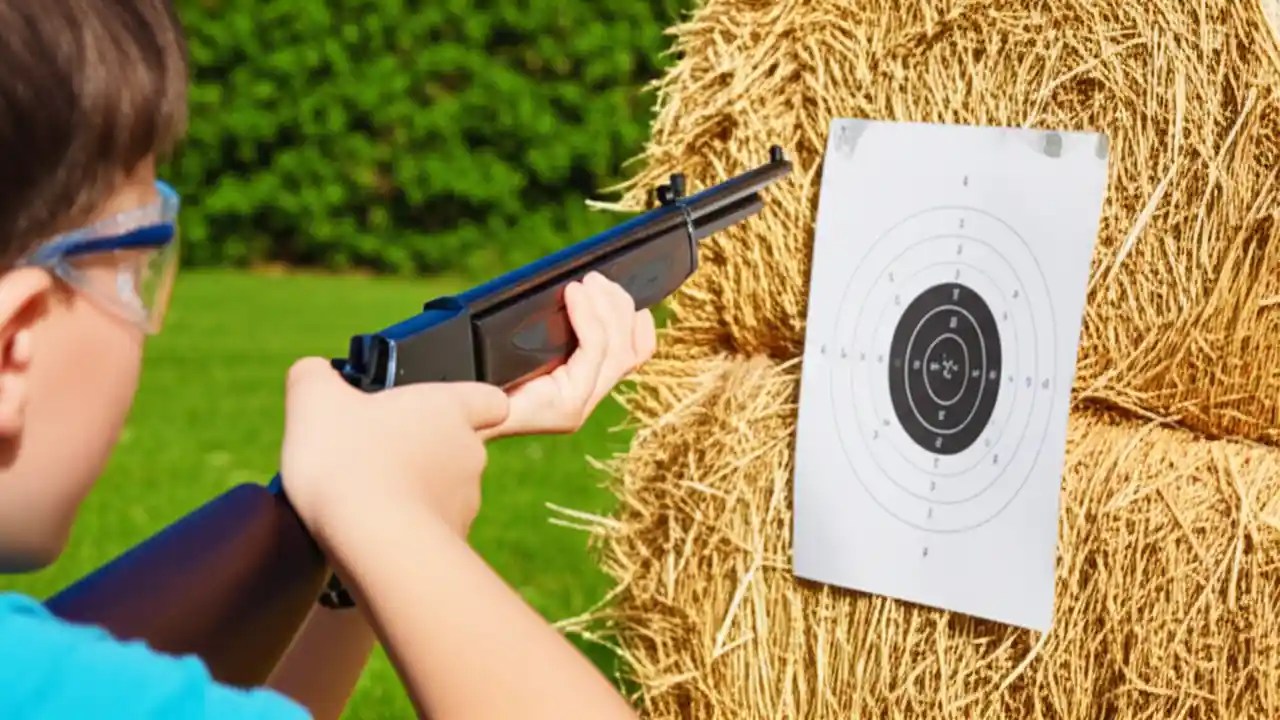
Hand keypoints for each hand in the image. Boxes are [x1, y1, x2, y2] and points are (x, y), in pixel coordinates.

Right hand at [279, 357, 510, 541]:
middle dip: (422, 450)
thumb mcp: (313, 398)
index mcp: (450, 408)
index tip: (444, 408)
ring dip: (413, 490)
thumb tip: (313, 373)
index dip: (473, 402)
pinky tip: (370, 530)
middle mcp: (470, 453)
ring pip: (444, 489)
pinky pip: (430, 530)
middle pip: (458, 445)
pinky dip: (405, 529)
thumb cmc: (350, 460)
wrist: (372, 542)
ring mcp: (467, 500)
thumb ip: (314, 375)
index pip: (491, 399)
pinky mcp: (454, 541)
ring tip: (366, 494)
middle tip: (377, 453)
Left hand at [481, 271, 656, 439]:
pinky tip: (573, 295)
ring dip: (606, 309)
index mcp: (577, 387)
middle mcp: (584, 402)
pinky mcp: (567, 409)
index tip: (630, 294)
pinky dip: (589, 319)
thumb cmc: (476, 372)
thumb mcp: (522, 343)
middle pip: (630, 352)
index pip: (632, 358)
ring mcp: (578, 408)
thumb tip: (572, 288)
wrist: (453, 409)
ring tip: (587, 282)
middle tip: (597, 278)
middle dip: (619, 308)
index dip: (639, 326)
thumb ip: (550, 329)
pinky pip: (592, 353)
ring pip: (616, 351)